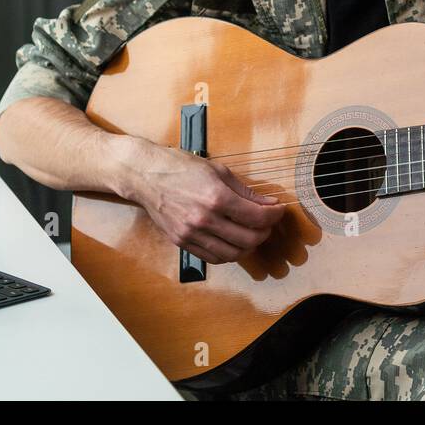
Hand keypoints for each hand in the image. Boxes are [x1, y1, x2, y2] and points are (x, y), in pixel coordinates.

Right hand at [117, 140, 285, 262]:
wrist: (145, 175)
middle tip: (267, 222)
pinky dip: (229, 253)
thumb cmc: (180, 167)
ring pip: (233, 254)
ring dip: (249, 246)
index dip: (275, 215)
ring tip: (252, 233)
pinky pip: (213, 258)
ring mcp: (192, 234)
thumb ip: (245, 191)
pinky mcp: (182, 242)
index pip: (257, 217)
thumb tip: (268, 203)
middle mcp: (205, 220)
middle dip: (265, 231)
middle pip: (250, 239)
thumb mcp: (218, 170)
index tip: (279, 210)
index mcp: (216, 198)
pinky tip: (233, 242)